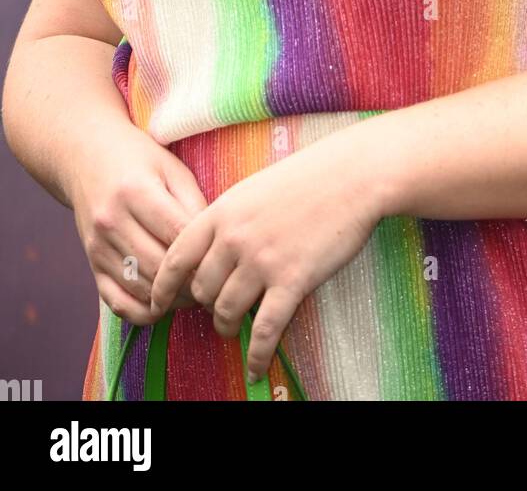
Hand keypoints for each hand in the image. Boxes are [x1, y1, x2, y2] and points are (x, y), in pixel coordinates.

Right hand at [71, 124, 209, 324]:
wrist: (87, 157)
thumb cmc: (139, 159)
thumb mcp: (172, 169)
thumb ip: (194, 204)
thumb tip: (214, 244)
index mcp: (135, 192)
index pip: (177, 235)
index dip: (204, 253)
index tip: (224, 260)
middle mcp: (112, 221)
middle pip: (159, 267)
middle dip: (191, 282)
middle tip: (216, 284)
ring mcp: (98, 246)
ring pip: (141, 289)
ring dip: (173, 299)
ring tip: (196, 293)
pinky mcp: (92, 263)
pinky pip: (118, 302)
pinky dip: (144, 312)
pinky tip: (165, 304)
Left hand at [148, 131, 383, 383]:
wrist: (352, 175)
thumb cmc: (309, 176)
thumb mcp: (255, 188)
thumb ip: (231, 218)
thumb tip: (215, 250)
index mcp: (222, 212)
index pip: (176, 257)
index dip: (163, 286)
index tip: (157, 303)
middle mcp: (235, 238)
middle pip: (201, 290)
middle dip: (205, 305)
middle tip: (216, 309)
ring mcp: (262, 260)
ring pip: (226, 311)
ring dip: (227, 327)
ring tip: (233, 330)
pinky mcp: (292, 280)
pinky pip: (265, 329)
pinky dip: (258, 355)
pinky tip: (257, 369)